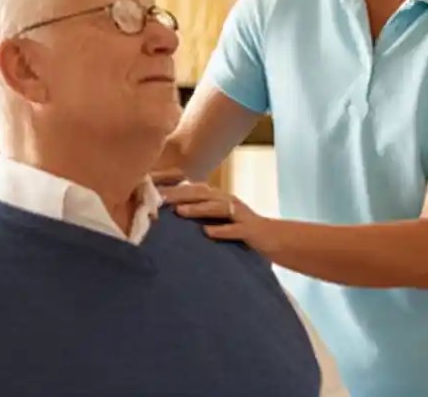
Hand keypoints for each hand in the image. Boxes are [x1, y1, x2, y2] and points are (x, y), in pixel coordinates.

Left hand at [156, 179, 274, 251]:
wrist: (275, 239)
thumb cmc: (242, 230)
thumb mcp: (220, 218)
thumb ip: (201, 213)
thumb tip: (171, 213)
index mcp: (219, 198)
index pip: (193, 189)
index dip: (174, 188)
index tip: (152, 191)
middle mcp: (228, 202)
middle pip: (203, 194)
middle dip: (180, 194)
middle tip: (159, 198)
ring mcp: (240, 215)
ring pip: (217, 208)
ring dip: (198, 209)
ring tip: (180, 212)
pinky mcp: (249, 230)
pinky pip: (235, 229)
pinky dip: (222, 230)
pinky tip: (208, 233)